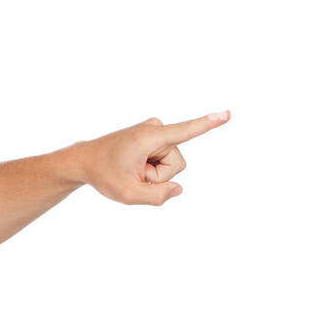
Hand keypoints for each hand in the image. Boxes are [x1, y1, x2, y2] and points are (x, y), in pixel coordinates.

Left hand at [73, 110, 230, 205]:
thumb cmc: (103, 175)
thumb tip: (179, 189)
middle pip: (177, 164)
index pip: (185, 131)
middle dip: (158, 176)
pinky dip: (151, 169)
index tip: (227, 114)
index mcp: (150, 137)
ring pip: (172, 164)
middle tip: (133, 173)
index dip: (208, 124)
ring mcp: (155, 130)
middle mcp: (155, 128)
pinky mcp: (155, 135)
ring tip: (132, 169)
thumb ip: (157, 197)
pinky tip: (134, 164)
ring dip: (153, 174)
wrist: (84, 161)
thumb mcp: (127, 194)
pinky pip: (165, 160)